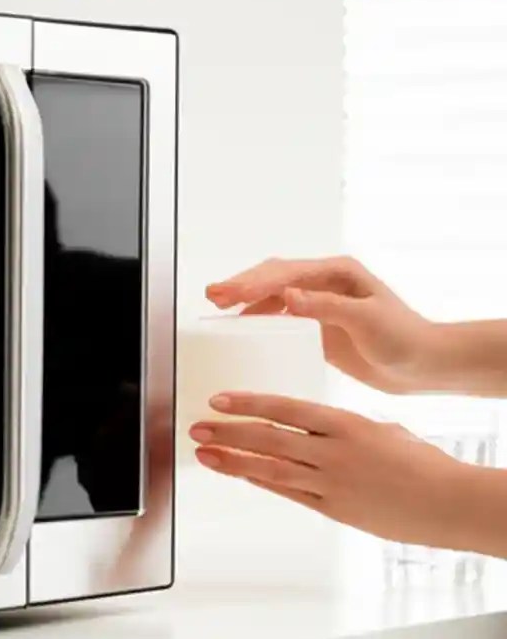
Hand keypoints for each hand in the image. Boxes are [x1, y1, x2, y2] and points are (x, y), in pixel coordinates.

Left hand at [190, 392, 471, 547]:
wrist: (449, 503)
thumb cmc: (423, 464)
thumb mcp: (383, 430)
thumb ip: (346, 428)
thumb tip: (319, 427)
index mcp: (346, 424)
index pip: (286, 408)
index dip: (249, 403)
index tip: (220, 400)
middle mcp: (333, 452)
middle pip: (269, 438)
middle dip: (229, 433)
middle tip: (198, 428)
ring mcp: (330, 483)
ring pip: (270, 469)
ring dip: (233, 462)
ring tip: (205, 454)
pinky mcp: (333, 509)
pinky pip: (288, 494)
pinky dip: (262, 483)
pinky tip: (239, 476)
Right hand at [205, 256, 437, 393]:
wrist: (426, 366)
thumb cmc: (405, 338)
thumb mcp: (366, 319)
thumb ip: (326, 306)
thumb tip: (286, 295)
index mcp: (337, 272)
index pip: (285, 272)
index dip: (253, 281)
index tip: (226, 293)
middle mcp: (325, 283)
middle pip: (274, 277)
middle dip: (242, 285)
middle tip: (213, 296)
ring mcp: (320, 304)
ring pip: (273, 296)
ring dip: (246, 301)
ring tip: (219, 308)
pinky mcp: (318, 327)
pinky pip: (281, 319)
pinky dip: (259, 321)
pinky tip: (243, 329)